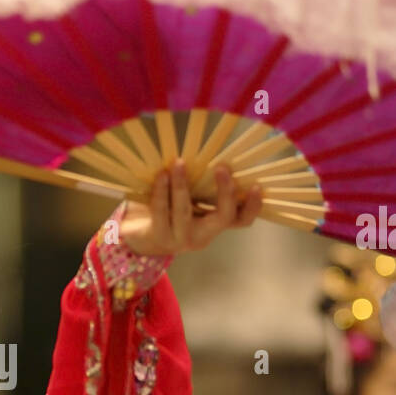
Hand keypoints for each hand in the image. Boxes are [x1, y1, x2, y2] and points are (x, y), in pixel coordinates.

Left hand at [119, 160, 262, 255]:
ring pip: (185, 212)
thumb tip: (210, 154)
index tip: (256, 185)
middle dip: (225, 192)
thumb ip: (202, 187)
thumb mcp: (190, 200)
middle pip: (223, 218)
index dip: (252, 206)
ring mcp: (181, 240)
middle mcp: (202, 237)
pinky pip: (161, 211)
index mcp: (214, 226)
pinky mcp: (160, 237)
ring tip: (179, 162)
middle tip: (222, 167)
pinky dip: (161, 191)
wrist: (139, 239)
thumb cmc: (169, 212)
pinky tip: (162, 175)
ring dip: (182, 185)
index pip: (241, 220)